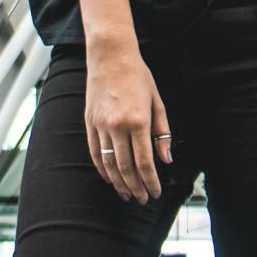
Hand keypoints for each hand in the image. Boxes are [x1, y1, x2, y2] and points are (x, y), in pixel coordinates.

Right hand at [84, 43, 172, 201]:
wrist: (110, 56)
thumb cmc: (138, 77)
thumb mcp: (157, 102)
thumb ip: (162, 133)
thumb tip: (166, 160)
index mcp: (138, 121)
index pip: (145, 162)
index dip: (150, 182)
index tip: (155, 193)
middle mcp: (118, 125)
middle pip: (126, 167)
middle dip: (135, 187)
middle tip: (142, 199)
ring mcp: (101, 125)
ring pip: (109, 163)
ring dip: (119, 183)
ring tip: (127, 194)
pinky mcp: (90, 123)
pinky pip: (95, 152)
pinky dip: (103, 169)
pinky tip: (110, 178)